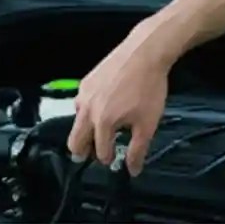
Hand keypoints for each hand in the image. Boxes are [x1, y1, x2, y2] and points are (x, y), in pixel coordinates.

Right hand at [66, 25, 170, 175]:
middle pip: (75, 141)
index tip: (115, 160)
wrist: (144, 52)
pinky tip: (102, 107)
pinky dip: (87, 111)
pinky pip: (81, 103)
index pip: (100, 152)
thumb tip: (132, 171)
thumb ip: (137, 150)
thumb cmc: (148, 89)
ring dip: (85, 130)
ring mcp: (83, 93)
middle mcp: (87, 109)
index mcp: (102, 123)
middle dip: (83, 152)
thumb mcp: (148, 123)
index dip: (108, 159)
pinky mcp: (85, 80)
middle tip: (93, 154)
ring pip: (77, 121)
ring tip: (101, 130)